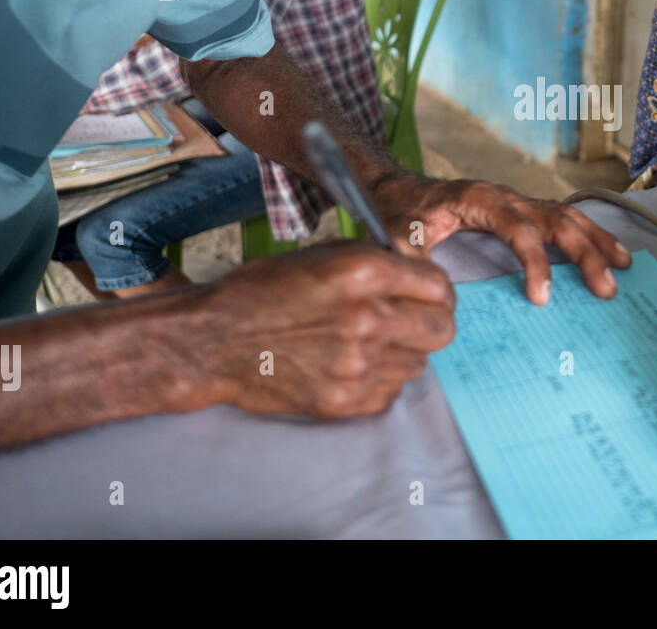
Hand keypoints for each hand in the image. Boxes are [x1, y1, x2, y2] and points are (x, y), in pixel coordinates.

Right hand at [208, 241, 455, 417]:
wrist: (214, 342)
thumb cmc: (263, 291)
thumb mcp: (322, 255)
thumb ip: (376, 261)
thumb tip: (417, 267)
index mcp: (363, 273)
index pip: (439, 286)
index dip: (438, 290)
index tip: (429, 294)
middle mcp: (368, 318)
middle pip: (442, 329)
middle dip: (432, 321)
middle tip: (413, 320)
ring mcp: (358, 364)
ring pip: (418, 362)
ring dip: (403, 351)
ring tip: (369, 342)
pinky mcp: (345, 400)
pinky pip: (391, 391)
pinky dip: (380, 379)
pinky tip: (351, 365)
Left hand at [372, 171, 631, 303]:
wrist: (395, 188)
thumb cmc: (399, 212)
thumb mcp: (396, 235)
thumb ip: (413, 259)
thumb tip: (438, 294)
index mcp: (481, 199)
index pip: (519, 230)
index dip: (535, 263)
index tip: (542, 298)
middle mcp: (507, 196)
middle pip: (556, 221)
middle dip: (584, 254)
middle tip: (605, 288)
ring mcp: (518, 201)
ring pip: (567, 216)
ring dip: (596, 241)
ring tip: (624, 266)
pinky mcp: (521, 210)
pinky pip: (562, 218)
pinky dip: (588, 234)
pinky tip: (608, 252)